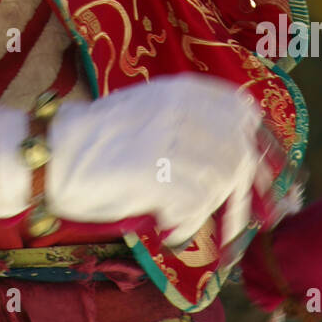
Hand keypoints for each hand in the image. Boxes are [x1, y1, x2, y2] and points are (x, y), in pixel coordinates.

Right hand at [46, 75, 269, 243]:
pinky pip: (191, 204)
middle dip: (243, 196)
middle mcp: (178, 109)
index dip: (261, 146)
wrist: (54, 153)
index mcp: (181, 90)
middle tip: (234, 225)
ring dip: (208, 213)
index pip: (244, 112)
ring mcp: (165, 138)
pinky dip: (186, 224)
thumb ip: (193, 124)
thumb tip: (242, 156)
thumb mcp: (150, 112)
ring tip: (184, 223)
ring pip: (218, 182)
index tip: (267, 179)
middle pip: (238, 154)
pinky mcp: (150, 170)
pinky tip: (169, 230)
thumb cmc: (101, 139)